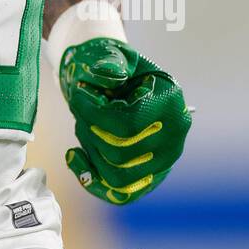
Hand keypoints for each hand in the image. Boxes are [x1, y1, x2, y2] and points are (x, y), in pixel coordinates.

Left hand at [59, 37, 191, 203]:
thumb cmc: (114, 66)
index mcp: (170, 103)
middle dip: (88, 130)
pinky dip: (91, 180)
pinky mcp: (148, 178)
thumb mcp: (111, 54)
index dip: (93, 114)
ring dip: (89, 151)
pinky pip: (120, 195)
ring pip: (116, 177)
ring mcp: (163, 161)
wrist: (121, 80)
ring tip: (82, 125)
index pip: (128, 125)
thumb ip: (109, 63)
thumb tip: (110, 76)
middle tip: (79, 107)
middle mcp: (173, 137)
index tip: (77, 96)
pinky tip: (74, 156)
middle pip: (119, 154)